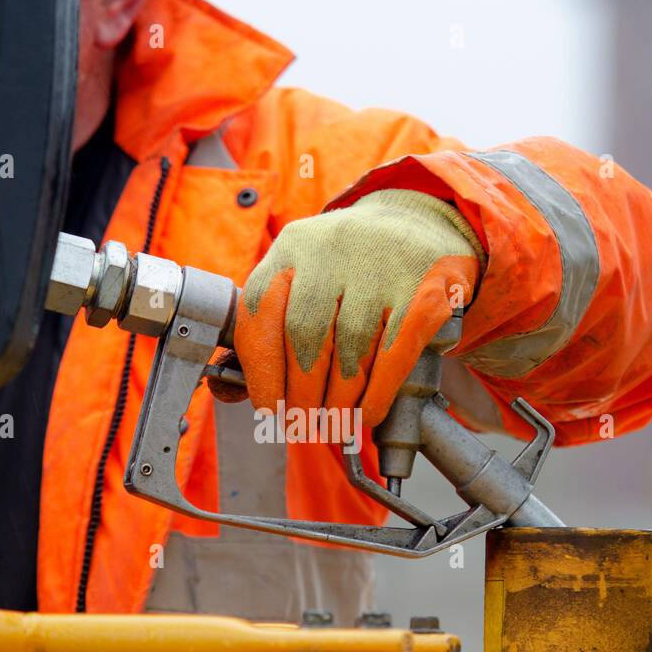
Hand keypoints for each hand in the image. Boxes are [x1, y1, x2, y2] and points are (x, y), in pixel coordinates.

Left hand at [234, 188, 482, 427]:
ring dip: (339, 399)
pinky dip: (378, 392)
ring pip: (351, 349)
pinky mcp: (423, 290)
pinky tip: (368, 413)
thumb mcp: (303, 279)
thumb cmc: (348, 269)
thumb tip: (228, 392)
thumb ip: (266, 330)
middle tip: (303, 424)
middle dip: (301, 393)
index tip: (268, 408)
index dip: (261, 370)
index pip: (260, 311)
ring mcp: (381, 267)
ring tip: (334, 423)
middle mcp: (333, 249)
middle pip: (305, 335)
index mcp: (293, 247)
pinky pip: (394, 354)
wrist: (419, 227)